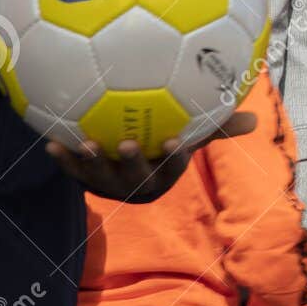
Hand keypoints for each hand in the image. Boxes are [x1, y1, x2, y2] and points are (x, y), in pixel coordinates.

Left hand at [45, 110, 256, 202]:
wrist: (128, 161)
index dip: (174, 158)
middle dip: (132, 165)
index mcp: (165, 174)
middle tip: (127, 144)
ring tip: (86, 143)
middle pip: (137, 179)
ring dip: (91, 162)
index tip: (174, 140)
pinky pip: (72, 171)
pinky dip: (63, 158)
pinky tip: (51, 141)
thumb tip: (256, 120)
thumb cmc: (167, 142)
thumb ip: (217, 127)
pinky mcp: (86, 179)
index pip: (174, 168)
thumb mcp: (193, 135)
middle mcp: (138, 185)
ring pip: (101, 178)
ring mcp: (110, 184)